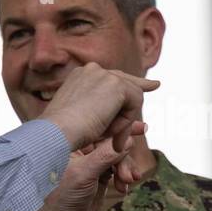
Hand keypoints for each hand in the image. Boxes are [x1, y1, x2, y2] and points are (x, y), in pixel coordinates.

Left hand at [26, 130, 142, 210]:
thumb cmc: (61, 198)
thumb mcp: (84, 174)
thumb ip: (106, 155)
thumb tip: (127, 140)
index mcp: (70, 143)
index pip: (98, 129)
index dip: (119, 128)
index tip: (138, 128)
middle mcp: (80, 150)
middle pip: (111, 143)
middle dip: (124, 156)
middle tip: (131, 171)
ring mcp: (90, 164)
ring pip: (116, 157)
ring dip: (125, 169)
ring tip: (127, 181)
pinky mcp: (98, 176)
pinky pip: (117, 170)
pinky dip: (123, 177)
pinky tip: (124, 187)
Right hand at [41, 62, 158, 152]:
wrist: (55, 135)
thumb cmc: (65, 137)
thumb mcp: (90, 125)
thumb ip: (110, 119)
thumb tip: (141, 125)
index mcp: (80, 77)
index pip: (109, 77)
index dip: (128, 83)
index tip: (146, 84)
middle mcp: (91, 70)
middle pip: (124, 78)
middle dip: (141, 85)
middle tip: (156, 85)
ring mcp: (103, 74)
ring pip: (130, 97)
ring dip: (124, 122)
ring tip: (113, 140)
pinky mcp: (115, 84)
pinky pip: (134, 104)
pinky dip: (127, 122)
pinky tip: (114, 134)